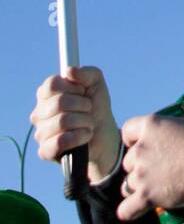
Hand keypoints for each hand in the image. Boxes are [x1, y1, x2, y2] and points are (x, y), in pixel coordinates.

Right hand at [31, 66, 119, 183]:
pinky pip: (60, 141)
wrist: (104, 134)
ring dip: (85, 121)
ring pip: (62, 121)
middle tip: (89, 110)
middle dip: (83, 105)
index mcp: (46, 94)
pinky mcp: (45, 151)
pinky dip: (80, 136)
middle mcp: (39, 113)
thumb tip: (69, 71)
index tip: (83, 91)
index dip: (73, 87)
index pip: (51, 84)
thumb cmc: (96, 106)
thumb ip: (86, 73)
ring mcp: (40, 133)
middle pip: (59, 102)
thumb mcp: (96, 83)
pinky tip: (85, 136)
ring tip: (88, 123)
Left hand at [117, 114, 183, 221]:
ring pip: (127, 185)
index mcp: (150, 126)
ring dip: (140, 187)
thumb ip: (168, 132)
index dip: (134, 141)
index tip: (145, 147)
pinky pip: (126, 209)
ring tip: (158, 188)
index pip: (127, 132)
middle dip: (140, 167)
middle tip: (160, 170)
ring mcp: (141, 174)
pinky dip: (130, 210)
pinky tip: (139, 208)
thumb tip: (172, 139)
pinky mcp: (146, 195)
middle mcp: (140, 149)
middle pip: (128, 162)